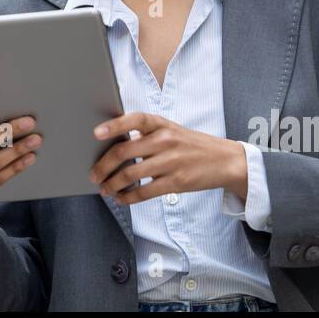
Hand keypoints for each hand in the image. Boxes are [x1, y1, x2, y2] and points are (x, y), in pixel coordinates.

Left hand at [89, 112, 246, 203]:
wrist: (225, 160)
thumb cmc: (191, 144)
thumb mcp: (171, 130)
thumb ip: (146, 134)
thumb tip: (114, 146)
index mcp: (162, 123)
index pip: (135, 119)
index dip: (114, 125)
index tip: (95, 133)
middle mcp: (165, 140)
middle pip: (125, 151)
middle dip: (103, 165)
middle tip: (93, 174)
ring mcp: (171, 161)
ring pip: (131, 174)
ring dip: (112, 184)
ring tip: (105, 189)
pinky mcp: (176, 182)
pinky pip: (145, 192)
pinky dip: (128, 197)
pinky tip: (122, 198)